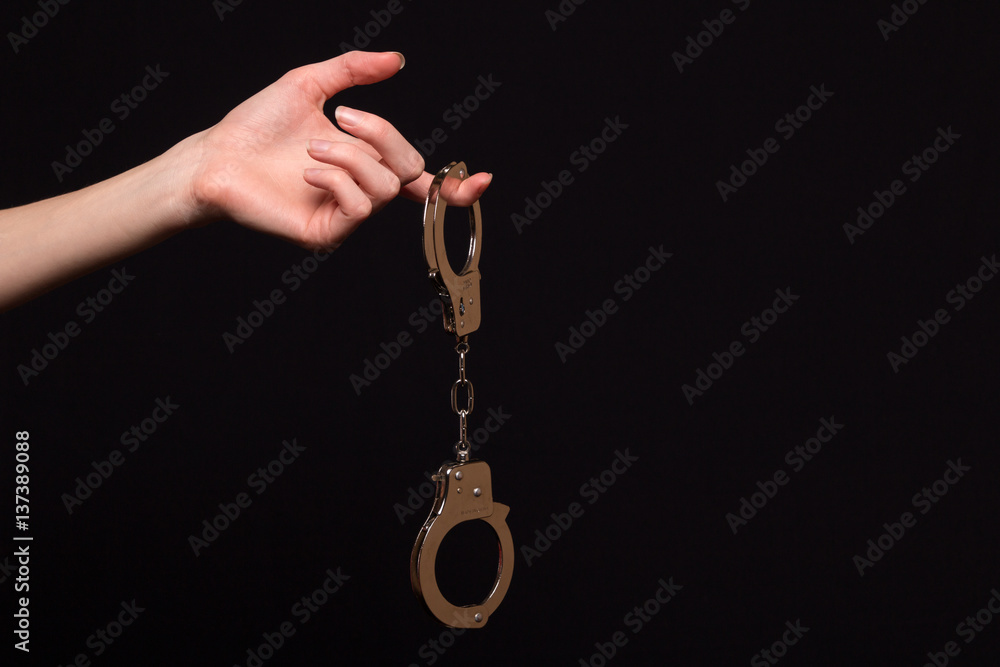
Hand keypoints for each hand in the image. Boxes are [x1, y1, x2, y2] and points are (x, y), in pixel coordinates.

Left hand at [188, 50, 490, 248]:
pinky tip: (309, 170)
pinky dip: (337, 179)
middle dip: (382, 137)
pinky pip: (359, 206)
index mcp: (365, 164)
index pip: (420, 180)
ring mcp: (345, 217)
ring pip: (385, 186)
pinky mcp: (326, 235)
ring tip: (312, 147)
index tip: (484, 178)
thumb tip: (396, 60)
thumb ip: (354, 70)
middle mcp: (361, 193)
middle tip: (342, 119)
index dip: (457, 185)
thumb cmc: (256, 125)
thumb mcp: (310, 83)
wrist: (216, 155)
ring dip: (350, 156)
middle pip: (409, 170)